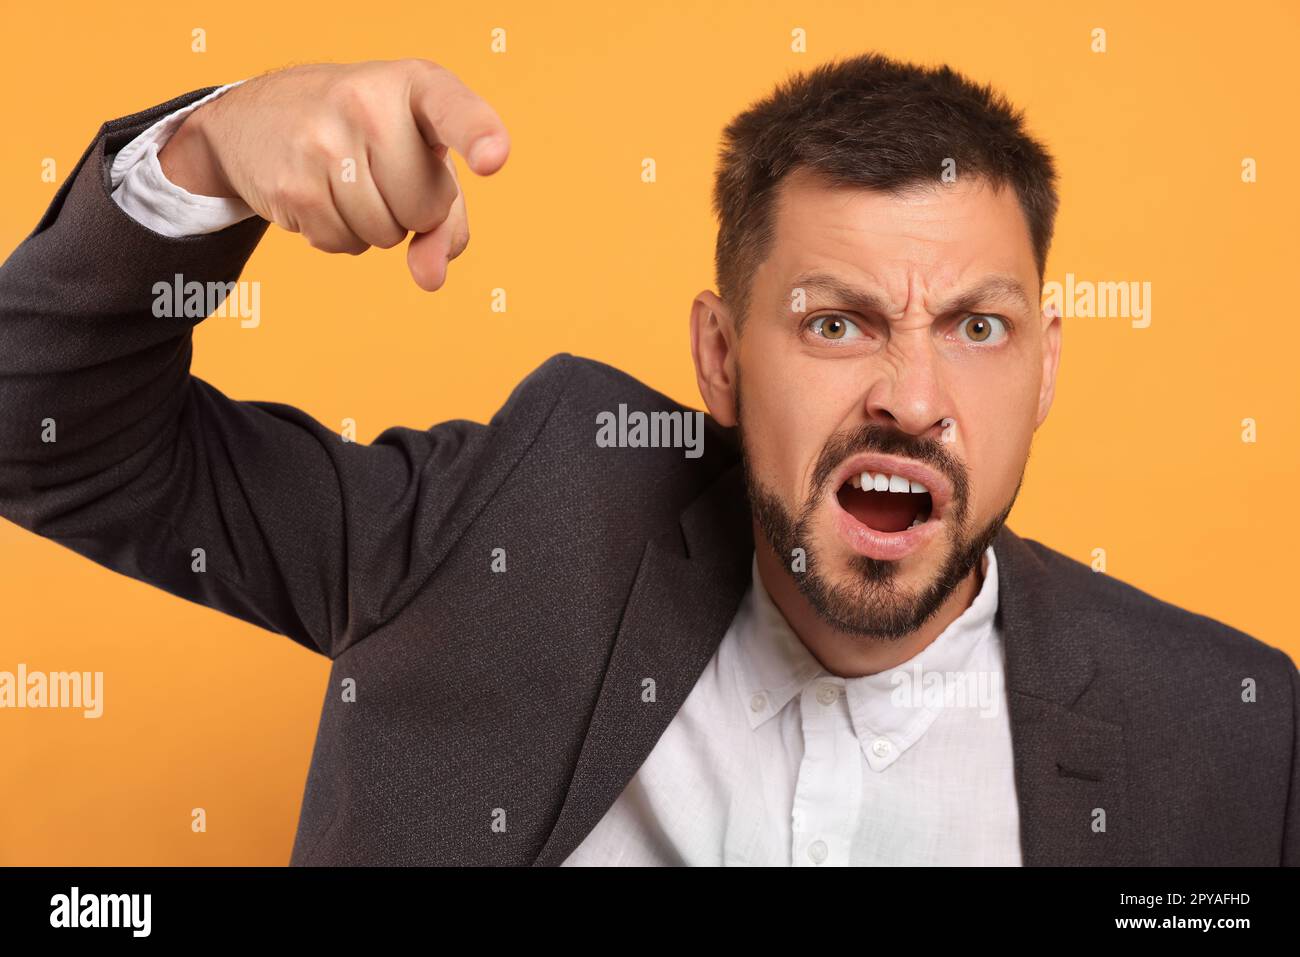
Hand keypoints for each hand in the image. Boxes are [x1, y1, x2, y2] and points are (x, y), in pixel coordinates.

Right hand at [159, 59, 509, 290]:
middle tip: (384, 172)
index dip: (478, 135)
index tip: (494, 159)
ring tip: (349, 179)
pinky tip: (323, 194)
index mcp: (416, 84)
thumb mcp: (419, 155)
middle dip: (413, 209)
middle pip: (425, 207)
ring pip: (387, 234)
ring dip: (377, 225)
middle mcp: (368, 102)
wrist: (258, 118)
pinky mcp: (293, 185)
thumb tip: (431, 277)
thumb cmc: (366, 137)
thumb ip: (447, 217)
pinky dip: (343, 234)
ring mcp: (323, 142)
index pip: (454, 110)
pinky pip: (347, 245)